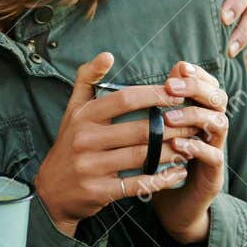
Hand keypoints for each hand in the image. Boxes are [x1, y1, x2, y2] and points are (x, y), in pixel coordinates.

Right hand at [34, 53, 196, 236]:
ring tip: (192, 145)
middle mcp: (86, 140)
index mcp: (84, 116)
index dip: (154, 95)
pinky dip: (162, 179)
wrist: (51, 191)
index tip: (178, 94)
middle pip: (140, 129)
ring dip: (172, 151)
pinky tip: (179, 172)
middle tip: (194, 122)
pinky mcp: (100, 190)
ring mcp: (92, 167)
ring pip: (143, 156)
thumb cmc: (69, 144)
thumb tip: (107, 55)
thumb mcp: (72, 110)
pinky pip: (138, 184)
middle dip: (172, 126)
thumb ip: (87, 79)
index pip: (125, 99)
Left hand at [146, 61, 229, 244]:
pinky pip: (214, 156)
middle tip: (171, 87)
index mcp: (200, 114)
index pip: (208, 84)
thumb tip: (146, 79)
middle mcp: (212, 129)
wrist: (170, 206)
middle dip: (196, 88)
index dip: (197, 74)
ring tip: (169, 118)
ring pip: (220, 123)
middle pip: (219, 98)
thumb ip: (154, 106)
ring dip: (195, 116)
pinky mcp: (214, 174)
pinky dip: (197, 148)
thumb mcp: (154, 132)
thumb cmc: (159, 164)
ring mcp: (216, 150)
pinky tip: (178, 145)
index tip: (178, 68)